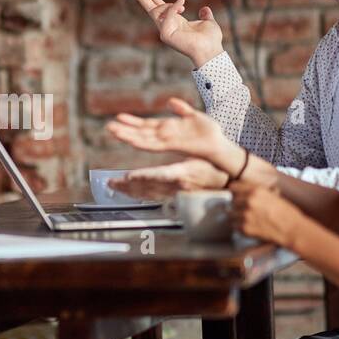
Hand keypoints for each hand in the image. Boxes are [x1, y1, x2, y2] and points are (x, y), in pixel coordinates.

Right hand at [106, 97, 232, 166]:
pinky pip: (155, 144)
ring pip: (143, 138)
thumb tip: (170, 101)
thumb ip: (181, 109)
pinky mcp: (174, 145)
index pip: (146, 125)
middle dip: (124, 130)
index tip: (119, 117)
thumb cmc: (208, 132)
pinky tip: (132, 140)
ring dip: (128, 135)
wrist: (219, 144)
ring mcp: (168, 141)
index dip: (133, 122)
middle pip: (140, 132)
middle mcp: (165, 135)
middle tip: (108, 127)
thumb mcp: (193, 115)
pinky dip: (142, 142)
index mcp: (168, 128)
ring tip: (113, 131)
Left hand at [108, 158, 228, 200]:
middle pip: (148, 187)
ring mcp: (174, 194)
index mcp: (183, 173)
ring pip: (147, 193)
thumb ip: (187, 146)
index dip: (144, 176)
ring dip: (129, 190)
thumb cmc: (215, 166)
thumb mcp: (201, 154)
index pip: (161, 175)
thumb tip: (173, 142)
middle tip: (112, 181)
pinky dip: (138, 194)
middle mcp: (176, 186)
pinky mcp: (174, 197)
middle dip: (128, 185)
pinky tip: (128, 191)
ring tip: (113, 185)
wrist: (226, 185)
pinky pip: (152, 196)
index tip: (130, 175)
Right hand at [129, 0, 223, 66]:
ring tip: (183, 5)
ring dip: (169, 5)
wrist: (211, 50)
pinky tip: (182, 2)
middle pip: (151, 10)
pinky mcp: (166, 35)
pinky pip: (168, 15)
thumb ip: (205, 16)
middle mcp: (168, 27)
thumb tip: (204, 9)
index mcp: (175, 23)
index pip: (160, 9)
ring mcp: (165, 31)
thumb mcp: (208, 22)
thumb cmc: (211, 40)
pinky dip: (174, 7)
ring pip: (158, 10)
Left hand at [229, 180, 301, 248]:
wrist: (293, 230)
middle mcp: (249, 201)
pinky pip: (234, 226)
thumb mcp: (274, 195)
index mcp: (256, 190)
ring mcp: (245, 215)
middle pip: (232, 201)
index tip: (236, 195)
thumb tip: (245, 191)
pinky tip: (249, 226)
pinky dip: (239, 227)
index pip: (233, 187)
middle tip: (246, 210)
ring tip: (248, 219)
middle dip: (237, 205)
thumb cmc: (288, 213)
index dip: (235, 192)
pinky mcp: (245, 228)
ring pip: (231, 213)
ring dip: (237, 216)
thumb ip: (258, 192)